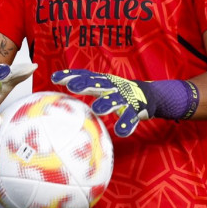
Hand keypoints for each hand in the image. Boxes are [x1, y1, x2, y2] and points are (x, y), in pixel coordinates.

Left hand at [52, 69, 197, 137]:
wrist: (152, 95)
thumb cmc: (120, 94)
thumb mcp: (103, 90)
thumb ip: (87, 92)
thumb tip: (61, 100)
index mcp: (104, 82)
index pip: (86, 76)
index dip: (71, 75)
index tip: (54, 77)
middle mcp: (114, 87)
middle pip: (97, 84)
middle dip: (85, 84)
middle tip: (71, 86)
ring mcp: (126, 98)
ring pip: (114, 100)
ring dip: (106, 104)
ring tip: (97, 110)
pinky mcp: (137, 109)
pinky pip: (130, 118)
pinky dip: (126, 124)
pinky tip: (120, 132)